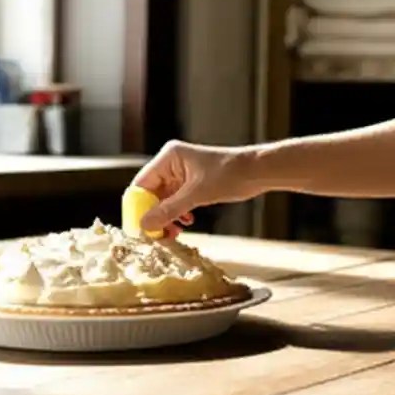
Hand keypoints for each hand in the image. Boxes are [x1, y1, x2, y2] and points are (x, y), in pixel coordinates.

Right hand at [131, 140, 264, 237]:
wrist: (256, 172)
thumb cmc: (229, 174)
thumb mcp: (196, 194)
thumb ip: (169, 210)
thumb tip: (145, 226)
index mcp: (168, 157)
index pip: (141, 184)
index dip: (138, 207)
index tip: (139, 229)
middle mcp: (171, 164)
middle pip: (150, 194)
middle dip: (153, 215)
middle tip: (157, 236)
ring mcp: (181, 174)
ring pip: (163, 201)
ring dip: (166, 218)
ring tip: (173, 233)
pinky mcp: (191, 184)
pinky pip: (176, 202)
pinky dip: (177, 214)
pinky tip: (186, 223)